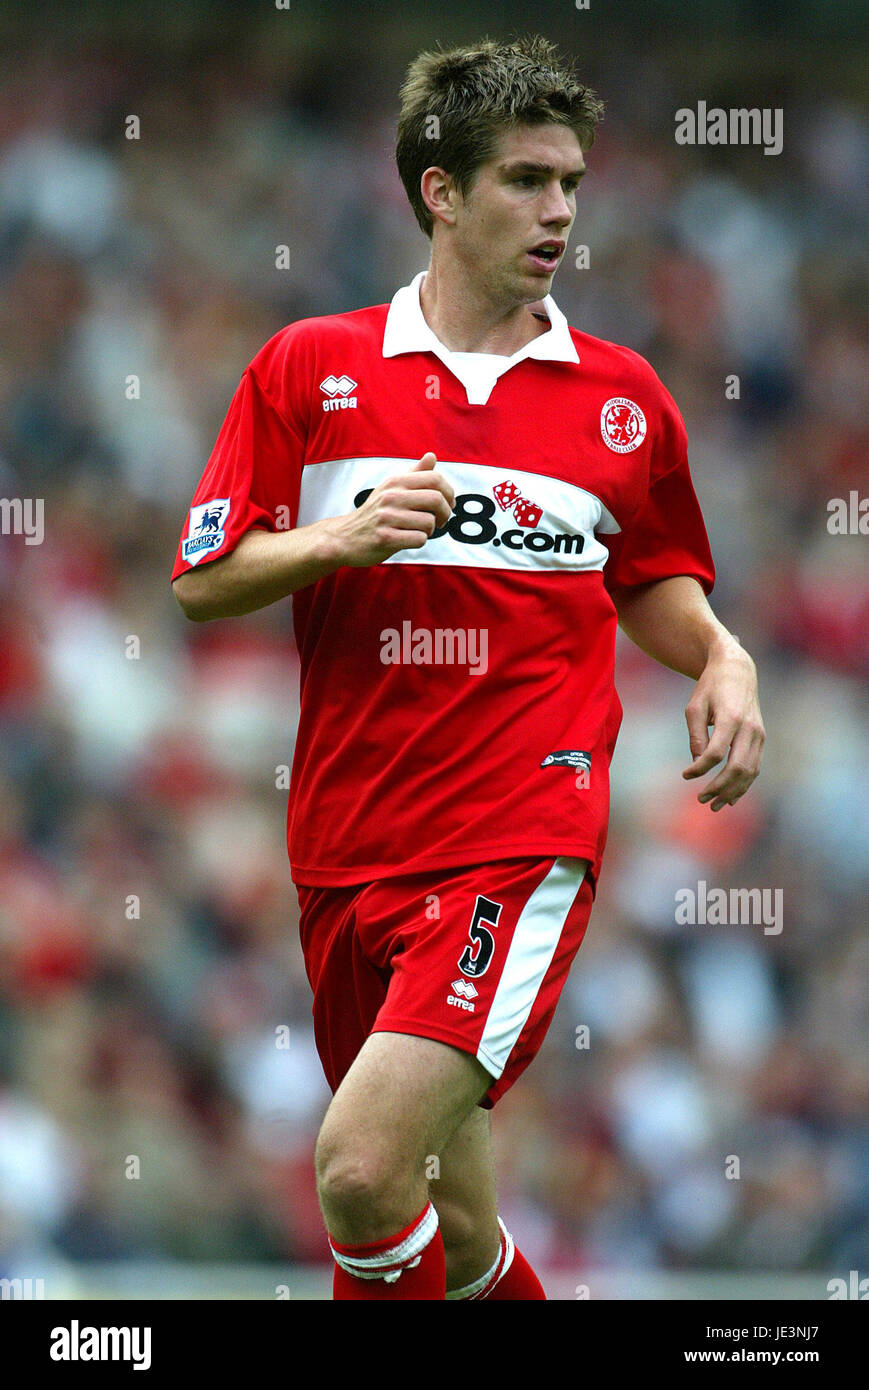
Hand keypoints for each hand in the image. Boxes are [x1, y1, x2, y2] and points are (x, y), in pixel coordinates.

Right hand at [327, 452, 454, 566]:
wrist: (344, 537)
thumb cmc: (374, 513)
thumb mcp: (390, 489)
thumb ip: (413, 474)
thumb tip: (432, 456)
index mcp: (395, 482)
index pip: (434, 478)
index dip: (449, 492)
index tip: (448, 504)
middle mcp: (391, 496)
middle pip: (436, 499)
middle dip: (445, 513)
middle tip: (440, 521)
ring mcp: (386, 517)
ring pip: (429, 522)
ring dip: (430, 530)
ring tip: (418, 531)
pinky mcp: (384, 538)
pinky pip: (419, 539)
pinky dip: (419, 542)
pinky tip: (408, 540)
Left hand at [682, 641, 764, 810]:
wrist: (737, 670)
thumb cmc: (711, 687)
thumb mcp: (695, 706)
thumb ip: (696, 735)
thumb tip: (697, 762)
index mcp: (731, 718)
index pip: (716, 753)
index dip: (700, 769)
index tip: (685, 775)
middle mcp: (749, 728)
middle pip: (737, 767)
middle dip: (719, 788)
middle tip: (700, 799)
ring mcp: (759, 734)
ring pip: (750, 771)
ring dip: (732, 792)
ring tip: (714, 805)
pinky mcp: (761, 738)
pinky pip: (755, 767)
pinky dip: (744, 784)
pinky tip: (731, 798)